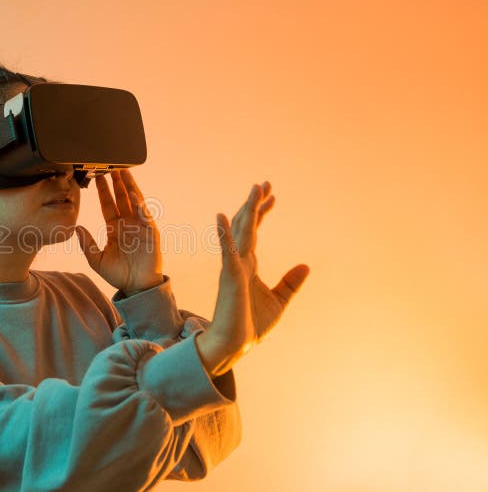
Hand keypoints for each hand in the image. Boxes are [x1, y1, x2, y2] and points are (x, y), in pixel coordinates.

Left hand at [75, 169, 162, 295]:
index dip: (102, 191)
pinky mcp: (150, 230)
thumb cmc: (118, 275)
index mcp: (114, 228)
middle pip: (121, 197)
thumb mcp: (96, 260)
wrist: (136, 286)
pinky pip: (144, 214)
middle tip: (110, 166)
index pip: (107, 204)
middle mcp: (127, 223)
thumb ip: (86, 244)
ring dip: (129, 186)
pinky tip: (133, 193)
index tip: (96, 178)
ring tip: (123, 171)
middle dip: (116, 182)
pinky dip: (139, 203)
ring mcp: (139, 225)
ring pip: (133, 200)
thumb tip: (76, 228)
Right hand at [196, 182, 309, 375]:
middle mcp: (239, 262)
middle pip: (247, 226)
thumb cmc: (251, 324)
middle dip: (255, 204)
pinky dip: (225, 233)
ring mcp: (233, 267)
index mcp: (248, 266)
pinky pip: (228, 251)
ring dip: (248, 210)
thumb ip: (290, 283)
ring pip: (241, 232)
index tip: (272, 196)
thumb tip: (306, 266)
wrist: (236, 345)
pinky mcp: (231, 277)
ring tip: (255, 190)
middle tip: (264, 183)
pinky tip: (222, 216)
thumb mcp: (279, 301)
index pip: (254, 233)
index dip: (262, 213)